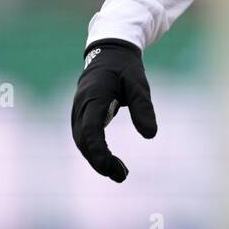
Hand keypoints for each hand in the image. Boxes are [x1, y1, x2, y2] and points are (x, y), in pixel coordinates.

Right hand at [71, 38, 156, 181]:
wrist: (108, 53)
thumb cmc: (125, 68)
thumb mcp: (138, 83)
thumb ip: (143, 107)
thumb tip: (151, 135)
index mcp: (93, 96)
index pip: (90, 130)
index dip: (98, 151)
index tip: (111, 168)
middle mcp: (80, 106)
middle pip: (83, 141)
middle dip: (99, 161)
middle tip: (122, 175)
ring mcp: (78, 111)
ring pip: (82, 142)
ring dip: (97, 160)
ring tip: (121, 173)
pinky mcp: (81, 115)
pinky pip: (84, 138)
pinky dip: (95, 152)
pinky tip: (111, 162)